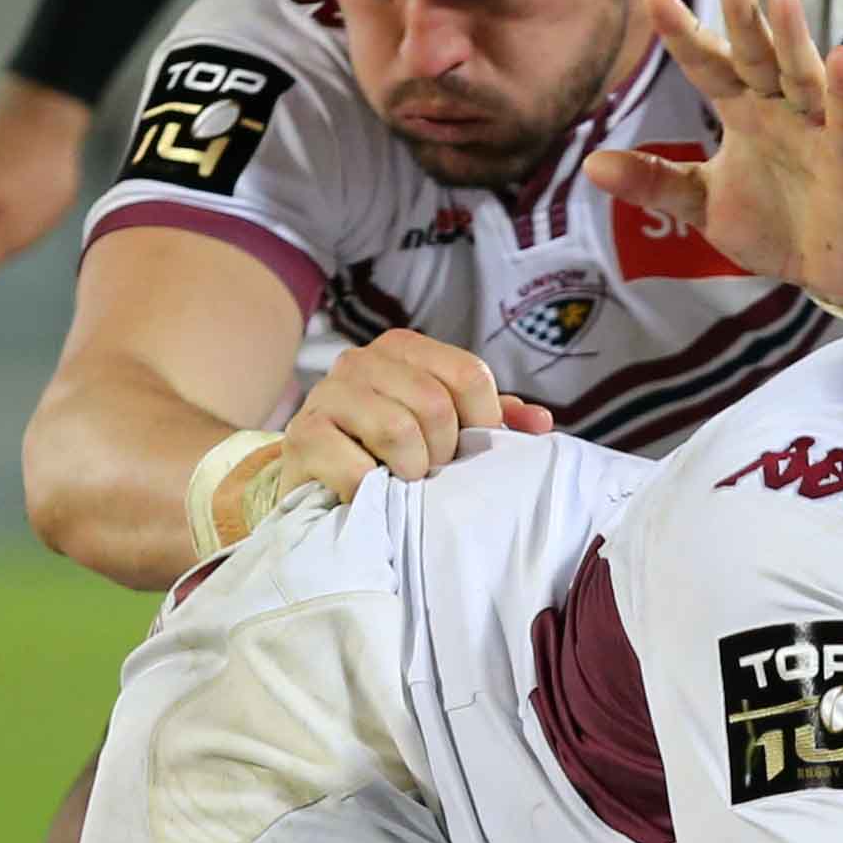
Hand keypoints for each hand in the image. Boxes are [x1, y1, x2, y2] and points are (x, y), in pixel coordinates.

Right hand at [273, 328, 553, 505]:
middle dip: (443, 453)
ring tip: (400, 481)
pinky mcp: (302, 436)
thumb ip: (492, 420)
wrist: (316, 482)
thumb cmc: (389, 454)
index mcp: (403, 349)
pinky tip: (367, 493)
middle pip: (436, 405)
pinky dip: (372, 492)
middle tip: (428, 472)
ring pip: (399, 430)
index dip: (483, 423)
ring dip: (410, 471)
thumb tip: (540, 422)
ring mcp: (327, 394)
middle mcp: (361, 360)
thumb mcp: (445, 431)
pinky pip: (357, 469)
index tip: (468, 451)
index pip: (469, 376)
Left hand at [585, 0, 842, 309]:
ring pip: (802, 75)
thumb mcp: (703, 202)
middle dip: (743, 20)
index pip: (707, 64)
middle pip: (757, 56)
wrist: (828, 270)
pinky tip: (840, 57)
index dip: (683, 32)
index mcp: (742, 111)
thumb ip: (654, 180)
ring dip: (794, 38)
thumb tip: (590, 165)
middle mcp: (778, 109)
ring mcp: (815, 128)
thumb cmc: (772, 225)